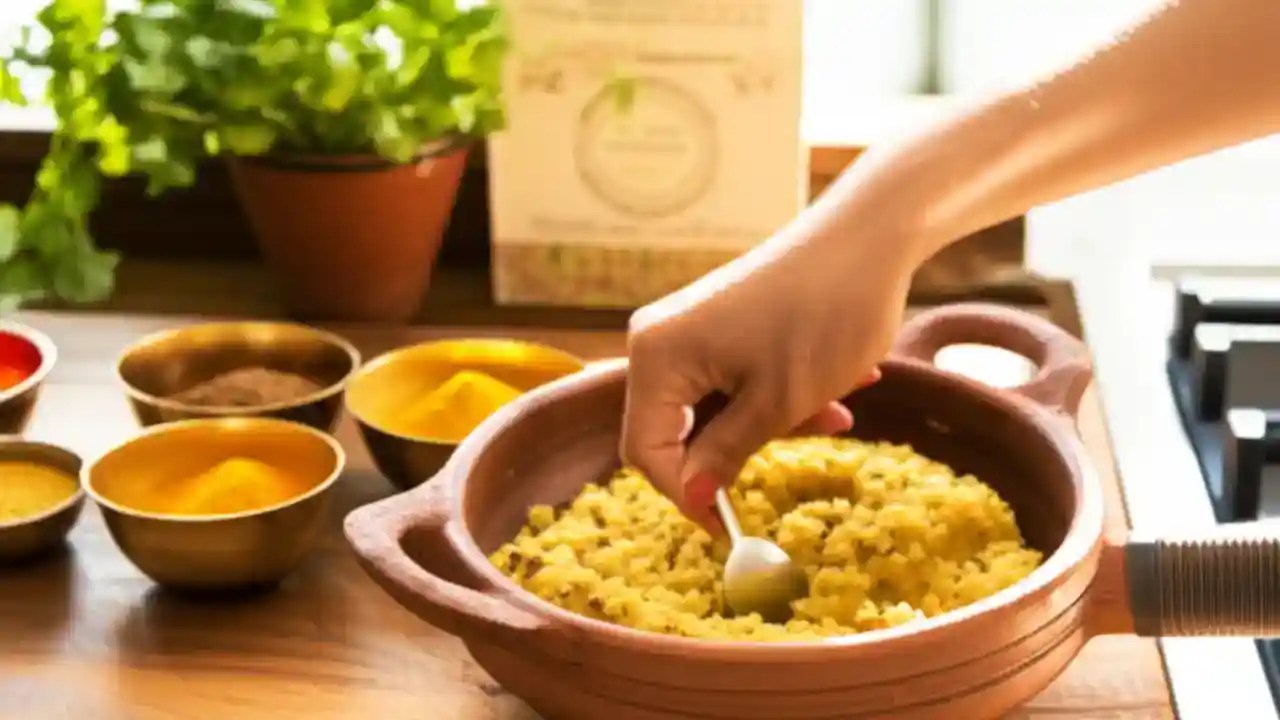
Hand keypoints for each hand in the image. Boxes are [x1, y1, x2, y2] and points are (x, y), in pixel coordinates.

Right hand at [620, 226, 916, 529]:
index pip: (645, 449)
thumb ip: (726, 455)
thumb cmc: (823, 316)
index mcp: (656, 355)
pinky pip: (734, 381)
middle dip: (738, 451)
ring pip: (714, 408)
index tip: (728, 525)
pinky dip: (776, 397)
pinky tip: (834, 394)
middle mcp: (660, 338)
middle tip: (796, 455)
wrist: (869, 236)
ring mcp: (691, 328)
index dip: (684, 493)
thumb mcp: (777, 403)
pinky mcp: (721, 324)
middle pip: (676, 430)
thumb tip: (695, 499)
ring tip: (835, 413)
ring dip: (770, 424)